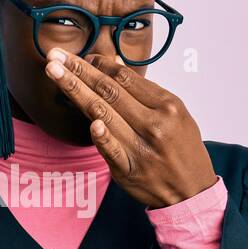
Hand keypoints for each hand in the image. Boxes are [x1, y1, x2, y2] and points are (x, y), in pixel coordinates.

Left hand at [43, 49, 217, 208]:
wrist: (192, 192)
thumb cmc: (182, 150)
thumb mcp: (175, 114)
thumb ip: (144, 91)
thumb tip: (115, 64)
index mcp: (167, 106)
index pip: (125, 79)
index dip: (99, 65)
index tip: (80, 56)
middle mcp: (154, 124)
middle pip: (109, 91)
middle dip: (79, 70)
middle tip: (55, 56)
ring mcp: (141, 148)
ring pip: (104, 114)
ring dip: (75, 90)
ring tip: (54, 72)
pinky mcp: (129, 171)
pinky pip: (112, 151)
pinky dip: (102, 138)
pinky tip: (91, 124)